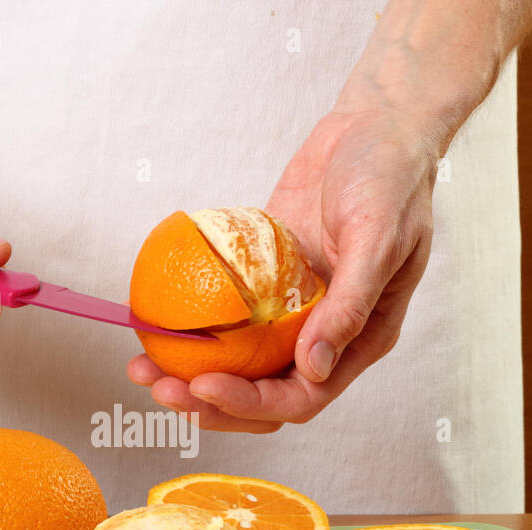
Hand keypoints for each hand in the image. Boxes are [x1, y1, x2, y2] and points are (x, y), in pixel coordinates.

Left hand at [128, 106, 436, 431]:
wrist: (375, 126)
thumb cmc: (390, 179)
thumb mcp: (377, 240)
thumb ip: (349, 307)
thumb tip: (314, 368)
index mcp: (357, 341)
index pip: (301, 397)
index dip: (250, 402)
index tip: (204, 385)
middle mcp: (323, 335)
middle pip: (261, 392)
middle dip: (208, 402)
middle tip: (159, 387)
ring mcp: (291, 312)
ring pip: (237, 363)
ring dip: (190, 373)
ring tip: (141, 366)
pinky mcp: (265, 282)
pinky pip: (225, 317)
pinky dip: (191, 328)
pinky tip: (152, 322)